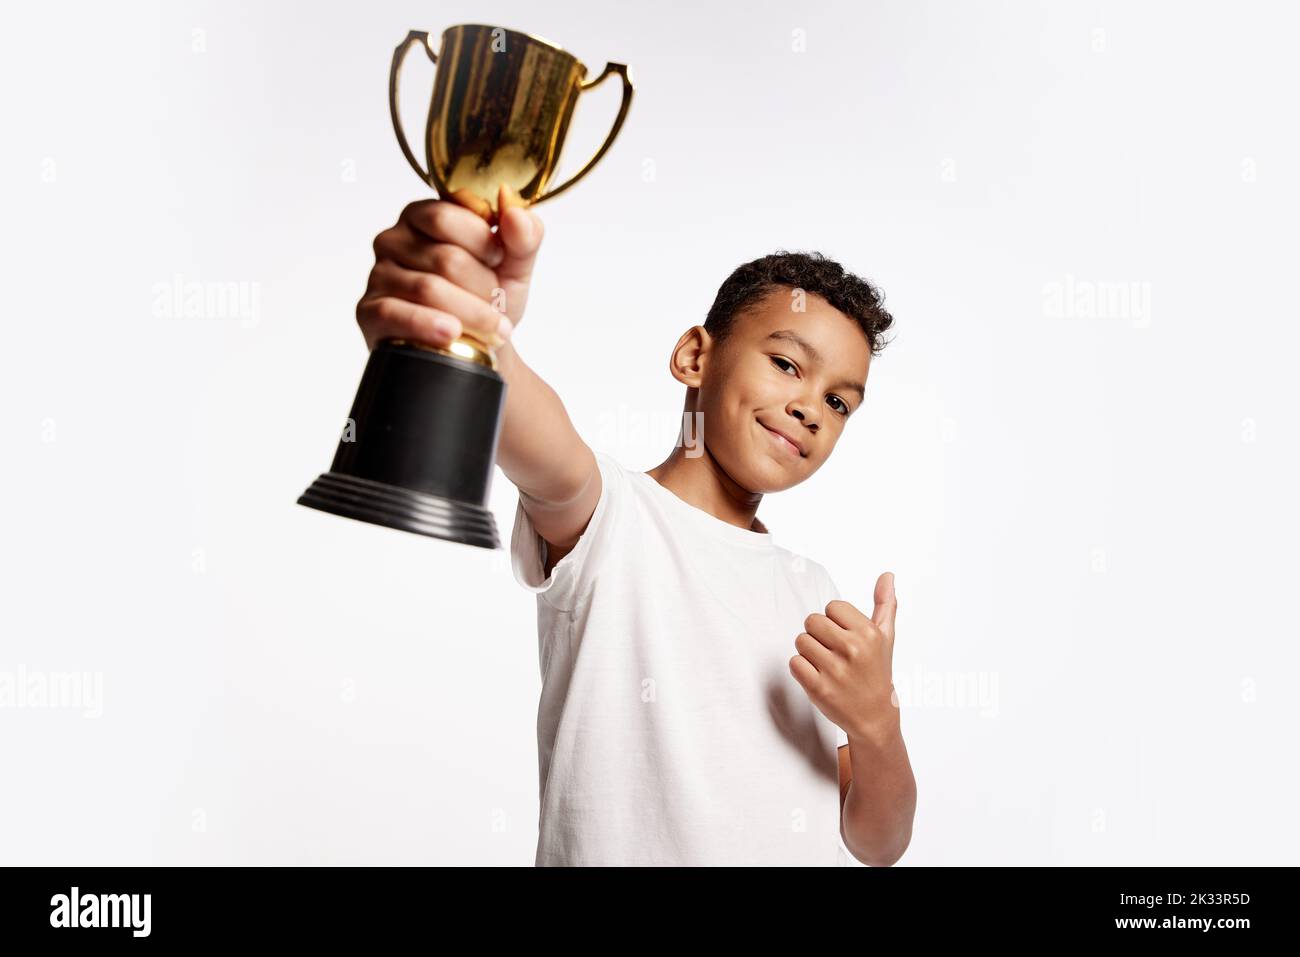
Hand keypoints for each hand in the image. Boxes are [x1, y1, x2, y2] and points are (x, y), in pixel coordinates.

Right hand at [356, 184, 544, 351]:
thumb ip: (524, 236)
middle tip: (500, 307)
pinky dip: (428, 325)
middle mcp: (393, 239)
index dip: (481, 242)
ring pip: (428, 289)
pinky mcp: (370, 311)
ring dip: (470, 314)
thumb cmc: (489, 298)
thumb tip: (514, 212)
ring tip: (493, 330)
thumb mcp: (515, 266)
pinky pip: (396, 314)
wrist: (477, 348)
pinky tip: (452, 334)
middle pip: (444, 259)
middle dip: (483, 288)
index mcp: (423, 215)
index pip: (446, 217)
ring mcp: (378, 275)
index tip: (499, 260)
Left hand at [790, 572, 898, 741]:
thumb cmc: (877, 672)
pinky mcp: (818, 688)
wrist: (874, 717)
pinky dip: (801, 669)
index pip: (832, 606)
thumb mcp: (886, 638)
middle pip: (812, 620)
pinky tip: (818, 677)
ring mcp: (835, 670)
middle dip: (818, 634)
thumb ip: (885, 605)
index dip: (835, 621)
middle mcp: (853, 650)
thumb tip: (887, 575)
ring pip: (801, 640)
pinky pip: (794, 662)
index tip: (845, 637)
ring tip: (826, 665)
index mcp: (869, 633)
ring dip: (809, 651)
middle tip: (832, 651)